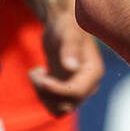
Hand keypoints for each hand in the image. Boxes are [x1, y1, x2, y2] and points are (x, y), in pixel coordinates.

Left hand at [31, 0, 103, 114]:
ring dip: (43, 96)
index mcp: (93, 72)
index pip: (76, 92)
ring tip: (37, 73)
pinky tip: (41, 75)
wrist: (63, 22)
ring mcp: (77, 88)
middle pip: (67, 104)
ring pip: (59, 108)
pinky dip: (43, 96)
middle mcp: (89, 84)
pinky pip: (54, 105)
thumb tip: (72, 67)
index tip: (40, 75)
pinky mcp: (66, 89)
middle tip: (35, 71)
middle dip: (47, 91)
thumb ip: (70, 48)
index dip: (56, 89)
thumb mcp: (68, 32)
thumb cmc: (67, 23)